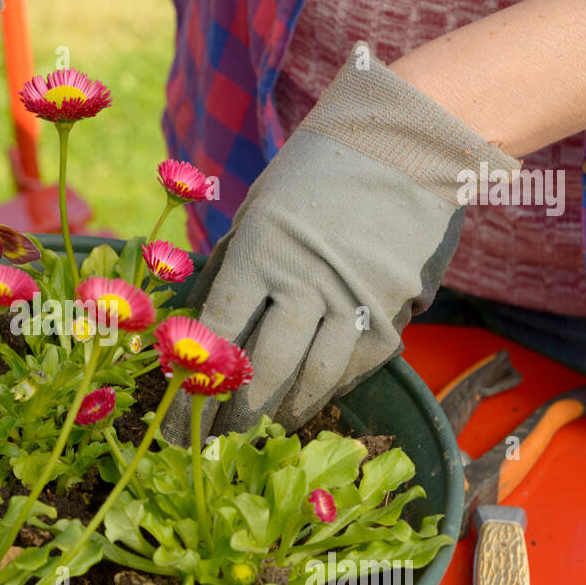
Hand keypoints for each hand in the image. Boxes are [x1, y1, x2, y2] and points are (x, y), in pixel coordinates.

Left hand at [167, 44, 519, 442]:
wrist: (408, 143)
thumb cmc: (317, 171)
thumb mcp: (258, 207)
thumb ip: (228, 263)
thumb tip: (196, 321)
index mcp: (260, 249)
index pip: (219, 332)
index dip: (195, 385)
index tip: (177, 420)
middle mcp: (305, 278)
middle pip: (266, 367)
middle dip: (238, 413)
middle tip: (218, 441)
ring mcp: (354, 296)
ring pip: (315, 376)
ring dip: (287, 411)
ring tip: (262, 431)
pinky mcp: (394, 306)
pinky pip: (359, 364)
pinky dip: (332, 388)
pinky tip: (310, 401)